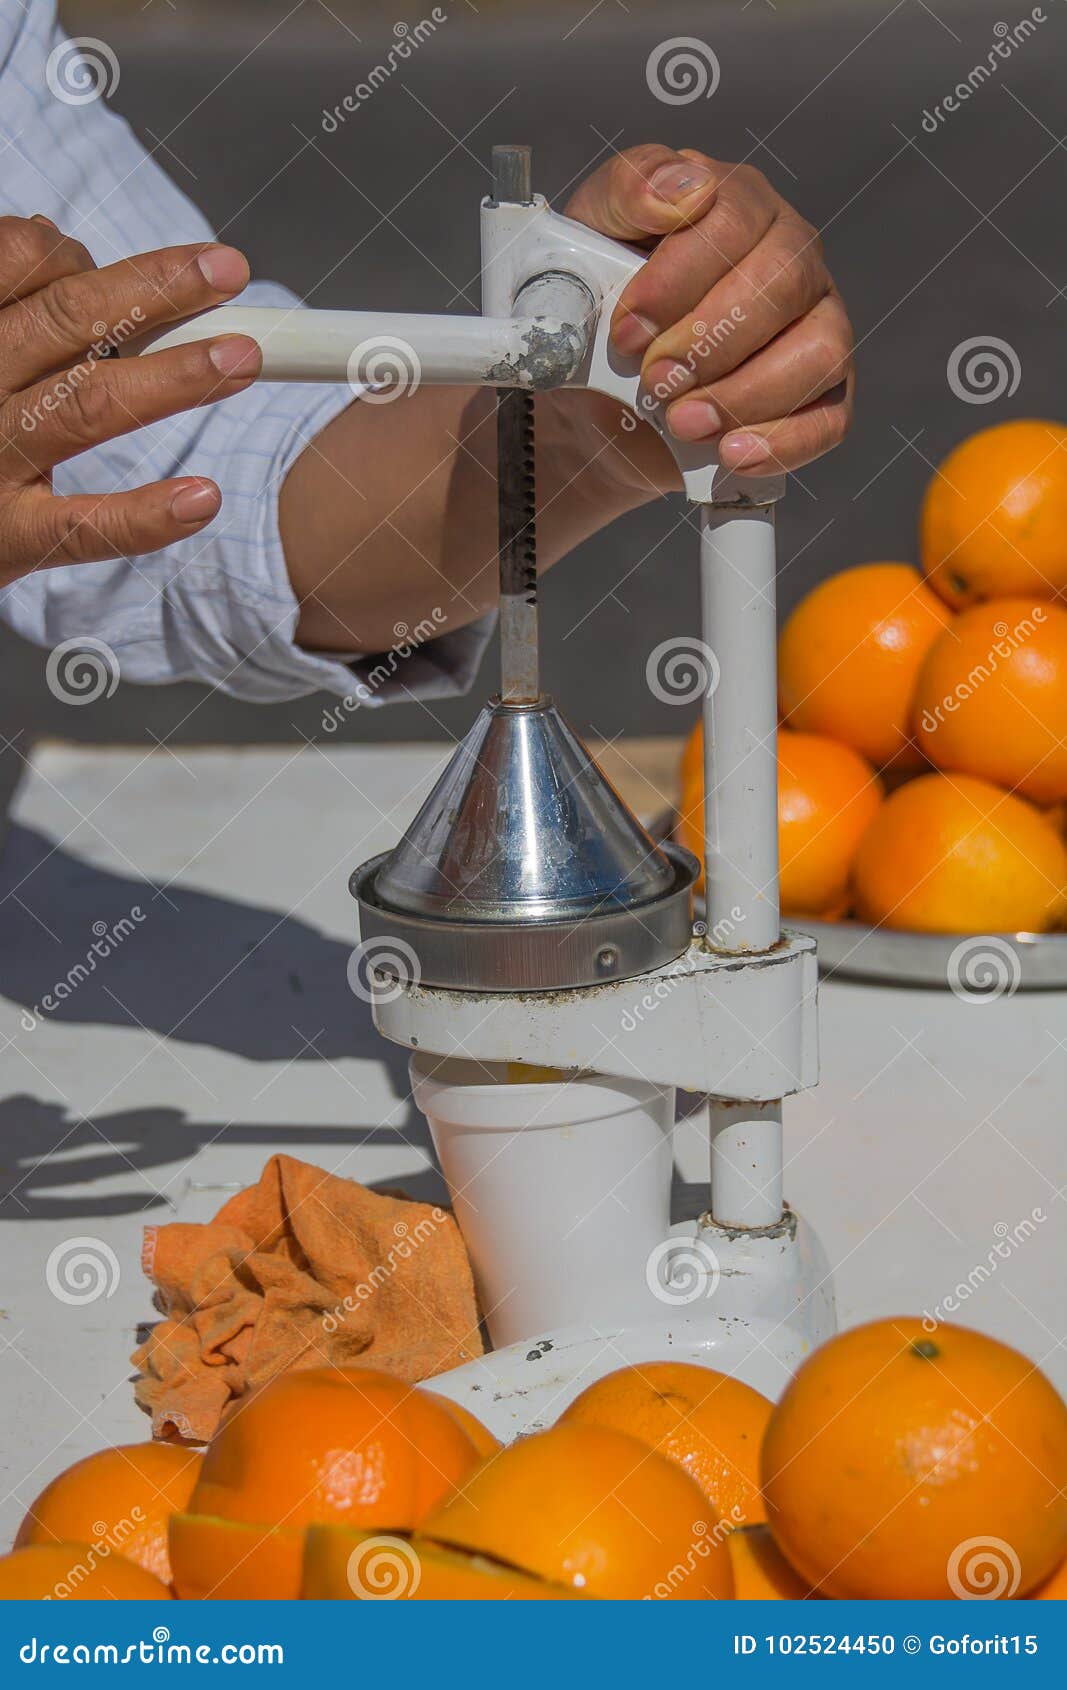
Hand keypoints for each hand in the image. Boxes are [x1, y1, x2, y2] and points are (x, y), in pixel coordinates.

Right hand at [0, 215, 261, 584]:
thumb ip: (11, 301)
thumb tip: (45, 235)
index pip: (23, 260)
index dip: (85, 256)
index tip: (142, 268)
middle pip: (67, 319)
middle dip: (156, 290)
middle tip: (227, 272)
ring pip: (85, 404)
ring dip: (173, 377)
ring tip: (241, 359)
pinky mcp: (10, 536)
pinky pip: (82, 526)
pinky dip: (145, 516)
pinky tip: (204, 499)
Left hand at [563, 144, 852, 484]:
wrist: (599, 398)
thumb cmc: (603, 307)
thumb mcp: (589, 237)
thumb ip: (626, 191)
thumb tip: (682, 187)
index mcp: (740, 204)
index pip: (733, 220)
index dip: (677, 280)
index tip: (626, 330)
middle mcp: (792, 258)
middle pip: (783, 284)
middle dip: (710, 342)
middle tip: (654, 380)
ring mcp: (819, 326)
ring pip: (819, 352)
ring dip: (745, 395)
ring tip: (682, 422)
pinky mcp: (824, 395)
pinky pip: (829, 420)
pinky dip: (781, 442)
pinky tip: (732, 453)